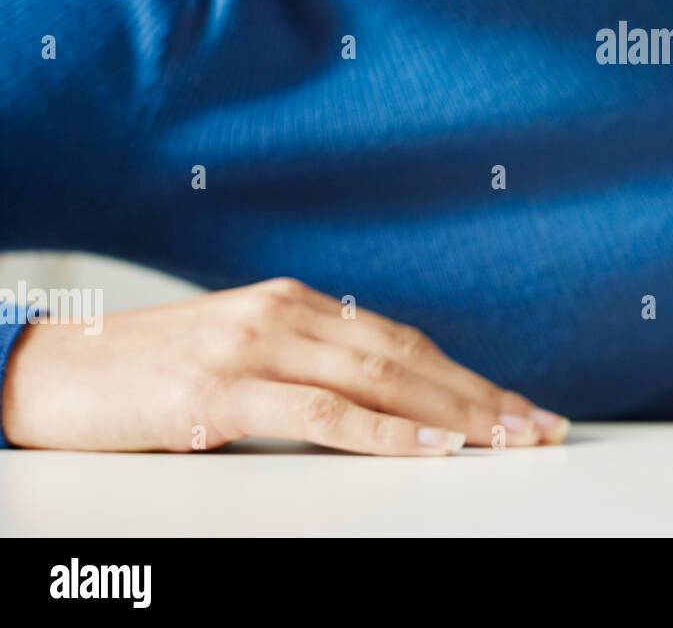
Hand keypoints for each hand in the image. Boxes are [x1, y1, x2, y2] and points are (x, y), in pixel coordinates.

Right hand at [0, 278, 568, 453]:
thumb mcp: (242, 358)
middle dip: (482, 396)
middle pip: (410, 359)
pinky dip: (385, 432)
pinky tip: (431, 448)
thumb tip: (382, 404)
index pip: (405, 344)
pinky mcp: (222, 387)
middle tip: (540, 426)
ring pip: (382, 379)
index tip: (519, 407)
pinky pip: (323, 410)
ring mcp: (256, 346)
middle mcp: (288, 313)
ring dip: (455, 414)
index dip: (468, 378)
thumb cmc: (149, 373)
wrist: (52, 370)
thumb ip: (308, 368)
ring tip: (510, 439)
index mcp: (297, 304)